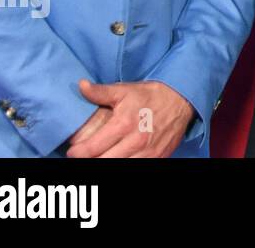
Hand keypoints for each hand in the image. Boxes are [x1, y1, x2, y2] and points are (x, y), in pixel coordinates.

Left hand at [66, 79, 194, 157]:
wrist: (181, 100)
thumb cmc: (149, 96)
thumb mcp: (124, 90)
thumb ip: (101, 92)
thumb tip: (81, 86)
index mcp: (124, 124)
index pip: (91, 149)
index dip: (77, 152)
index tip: (73, 151)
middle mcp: (135, 141)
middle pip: (102, 162)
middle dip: (90, 160)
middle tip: (86, 155)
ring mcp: (148, 152)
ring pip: (118, 167)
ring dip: (107, 162)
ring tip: (102, 156)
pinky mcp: (158, 158)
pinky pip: (135, 168)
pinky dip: (124, 165)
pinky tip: (119, 157)